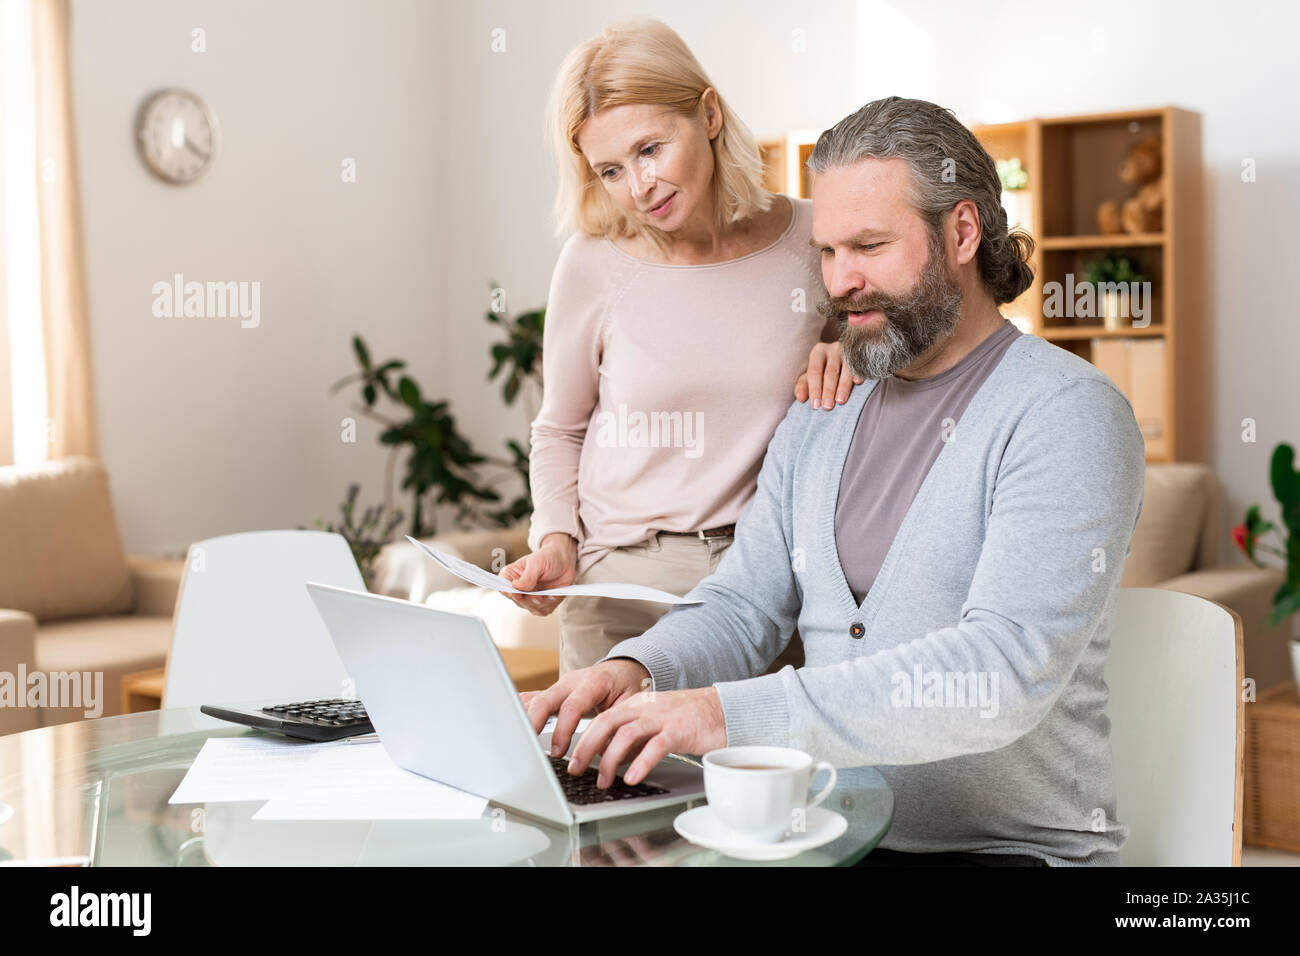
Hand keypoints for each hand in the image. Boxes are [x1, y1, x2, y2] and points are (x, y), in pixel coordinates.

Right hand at [500, 533, 577, 615]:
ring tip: (549, 595)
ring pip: (530, 607)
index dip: (509, 592)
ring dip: (540, 603)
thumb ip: (527, 576)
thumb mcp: (537, 562)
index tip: (517, 594)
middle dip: (528, 599)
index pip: (503, 587)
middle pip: (517, 600)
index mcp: (511, 575)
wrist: (565, 561)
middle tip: (538, 596)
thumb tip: (516, 587)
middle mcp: (518, 589)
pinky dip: (549, 604)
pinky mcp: (542, 604)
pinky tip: (554, 596)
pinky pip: (543, 610)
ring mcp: (529, 598)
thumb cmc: (548, 557)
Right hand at [521, 658, 651, 756]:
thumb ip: (618, 726)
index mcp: (595, 681)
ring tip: (516, 739)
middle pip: (546, 698)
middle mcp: (574, 680)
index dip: (563, 729)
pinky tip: (511, 724)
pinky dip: (522, 711)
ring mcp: (561, 685)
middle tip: (528, 747)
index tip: (559, 752)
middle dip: (533, 722)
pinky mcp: (554, 692)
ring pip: (536, 698)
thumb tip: (603, 753)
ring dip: (524, 718)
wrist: (624, 670)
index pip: (573, 705)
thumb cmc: (628, 687)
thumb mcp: (631, 704)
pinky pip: (534, 699)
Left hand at [567, 686, 727, 787]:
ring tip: (604, 781)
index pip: (601, 717)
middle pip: (606, 722)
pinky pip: (655, 746)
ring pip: (626, 734)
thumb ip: (632, 740)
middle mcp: (645, 707)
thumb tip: (610, 760)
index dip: (582, 738)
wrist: (722, 709)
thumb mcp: (653, 725)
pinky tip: (632, 778)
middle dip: (586, 747)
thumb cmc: (688, 720)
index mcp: (636, 704)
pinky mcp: (680, 730)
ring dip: (609, 760)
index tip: (570, 758)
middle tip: (575, 769)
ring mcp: (662, 717)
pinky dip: (640, 763)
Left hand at [794, 340, 863, 409]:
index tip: (815, 405)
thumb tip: (800, 398)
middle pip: (830, 372)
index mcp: (818, 352)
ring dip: (843, 386)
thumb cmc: (823, 368)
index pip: (814, 372)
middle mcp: (833, 349)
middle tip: (827, 406)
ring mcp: (849, 351)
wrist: (843, 354)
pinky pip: (860, 365)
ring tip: (840, 401)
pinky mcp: (861, 355)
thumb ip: (803, 385)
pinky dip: (858, 374)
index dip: (814, 389)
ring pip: (846, 370)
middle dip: (828, 390)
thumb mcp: (811, 375)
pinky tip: (858, 382)